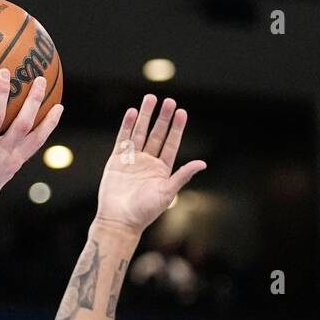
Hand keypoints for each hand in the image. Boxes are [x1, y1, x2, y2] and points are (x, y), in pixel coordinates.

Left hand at [0, 69, 61, 212]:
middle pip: (24, 123)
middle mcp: (1, 156)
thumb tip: (7, 160)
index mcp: (12, 163)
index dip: (49, 123)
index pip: (37, 140)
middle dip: (34, 100)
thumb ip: (1, 168)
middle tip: (39, 79)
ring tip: (5, 73)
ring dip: (2, 93)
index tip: (58, 106)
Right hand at [96, 95, 206, 233]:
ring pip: (140, 133)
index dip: (177, 128)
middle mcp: (148, 162)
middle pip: (157, 134)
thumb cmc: (144, 212)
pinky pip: (123, 139)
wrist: (119, 220)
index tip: (182, 112)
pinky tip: (132, 112)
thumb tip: (203, 163)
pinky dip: (127, 126)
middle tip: (169, 101)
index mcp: (162, 170)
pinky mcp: (116, 160)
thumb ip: (183, 175)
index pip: (171, 144)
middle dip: (163, 118)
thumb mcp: (167, 193)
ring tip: (150, 99)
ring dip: (145, 116)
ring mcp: (132, 160)